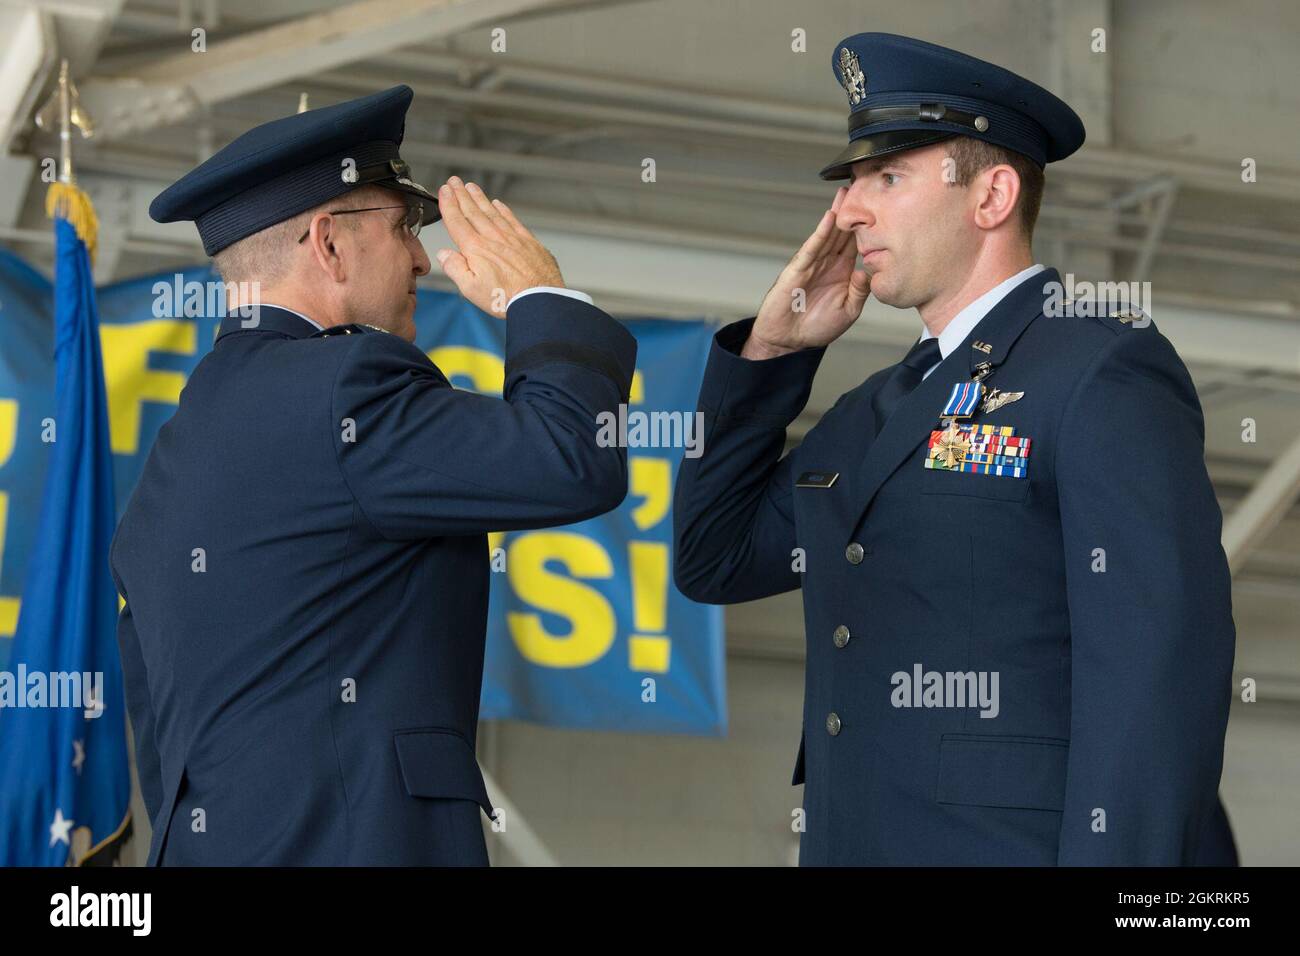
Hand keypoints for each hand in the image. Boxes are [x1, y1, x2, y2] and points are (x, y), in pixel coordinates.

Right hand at [434, 177, 564, 317]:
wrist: (540, 300)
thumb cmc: (506, 299)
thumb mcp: (471, 289)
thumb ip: (455, 268)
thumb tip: (444, 253)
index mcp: (476, 249)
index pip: (457, 221)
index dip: (449, 204)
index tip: (444, 191)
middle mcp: (493, 238)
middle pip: (473, 211)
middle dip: (461, 195)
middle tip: (453, 181)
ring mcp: (512, 238)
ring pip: (492, 212)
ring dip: (480, 198)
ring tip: (471, 187)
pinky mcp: (528, 242)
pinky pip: (513, 220)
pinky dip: (504, 210)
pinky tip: (499, 204)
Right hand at [743, 187, 869, 358]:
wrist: (788, 340)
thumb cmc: (816, 327)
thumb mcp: (848, 311)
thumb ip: (860, 291)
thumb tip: (868, 270)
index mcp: (842, 272)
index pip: (858, 243)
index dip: (868, 226)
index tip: (881, 207)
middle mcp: (828, 263)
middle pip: (843, 231)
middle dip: (853, 211)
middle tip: (864, 186)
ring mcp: (813, 264)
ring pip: (829, 234)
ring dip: (838, 213)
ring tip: (846, 192)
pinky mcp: (798, 269)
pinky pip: (812, 248)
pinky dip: (821, 233)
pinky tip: (830, 218)